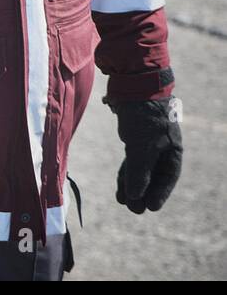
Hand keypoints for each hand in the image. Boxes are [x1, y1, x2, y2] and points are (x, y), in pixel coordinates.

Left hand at [111, 96, 182, 213]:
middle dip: (143, 192)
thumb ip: (139, 171)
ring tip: (123, 201)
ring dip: (133, 183)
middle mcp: (163, 146)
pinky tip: (121, 183)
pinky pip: (132, 158)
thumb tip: (136, 196)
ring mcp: (148, 141)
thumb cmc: (142, 114)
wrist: (132, 84)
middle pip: (154, 175)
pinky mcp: (134, 135)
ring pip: (142, 168)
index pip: (168, 177)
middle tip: (132, 209)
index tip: (150, 208)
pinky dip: (127, 170)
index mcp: (172, 149)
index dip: (160, 193)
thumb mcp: (141, 146)